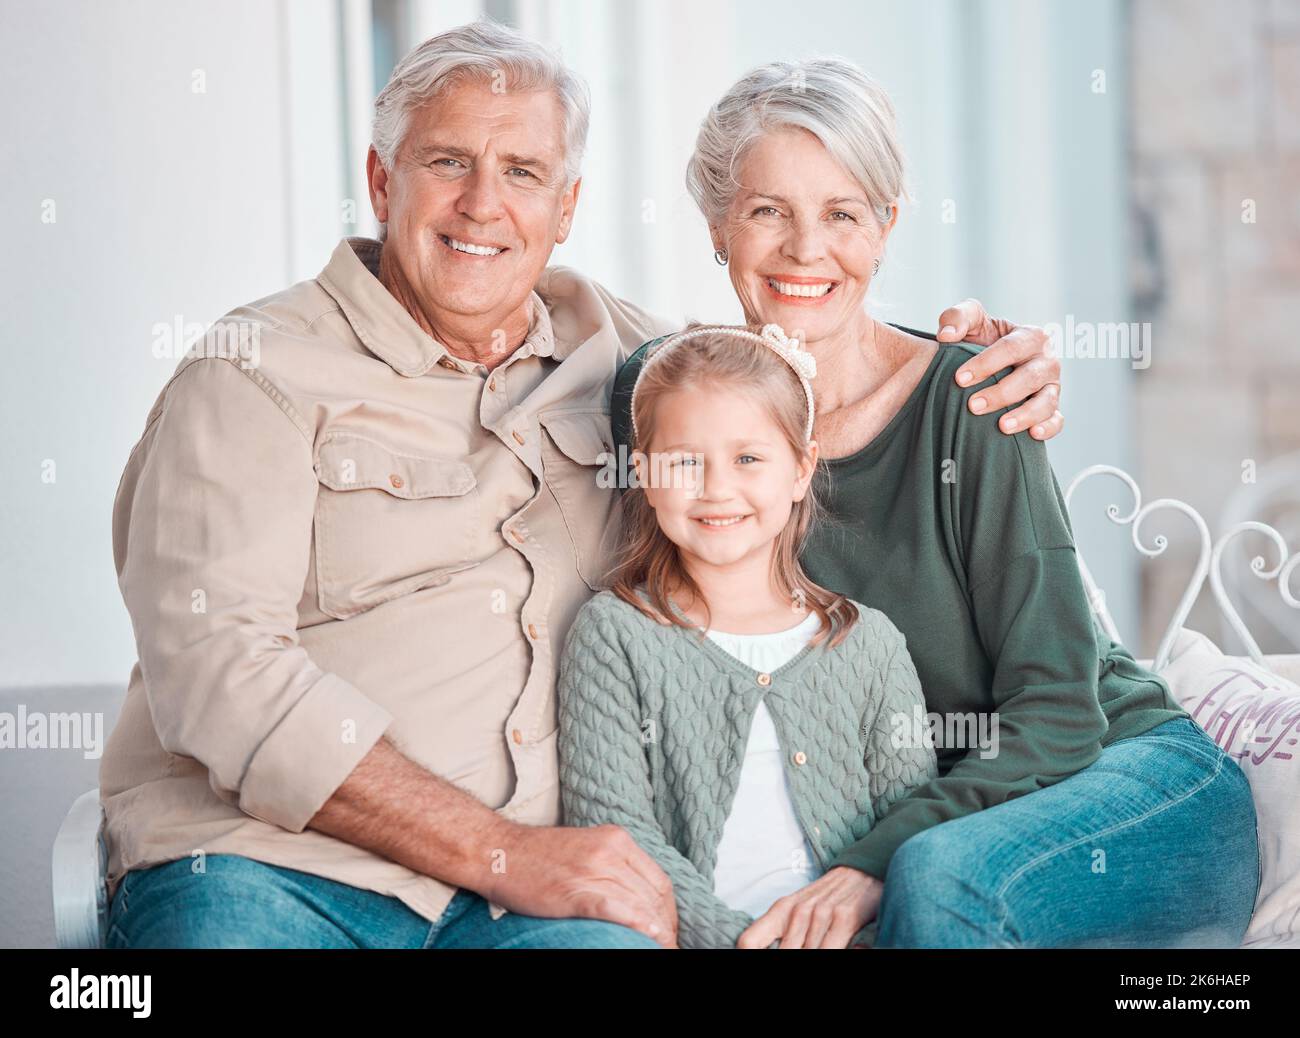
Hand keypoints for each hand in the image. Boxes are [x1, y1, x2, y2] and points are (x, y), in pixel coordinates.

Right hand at [482, 821, 679, 947]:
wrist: (500, 852)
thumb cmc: (540, 855)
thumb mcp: (587, 848)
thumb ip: (614, 866)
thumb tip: (638, 897)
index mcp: (616, 840)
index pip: (658, 880)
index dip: (668, 910)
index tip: (668, 929)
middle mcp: (610, 851)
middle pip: (652, 895)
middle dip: (665, 925)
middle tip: (668, 946)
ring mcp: (592, 869)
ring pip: (637, 904)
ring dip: (655, 931)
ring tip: (661, 949)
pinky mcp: (574, 891)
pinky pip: (613, 907)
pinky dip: (635, 922)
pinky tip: (649, 934)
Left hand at [736, 866, 882, 948]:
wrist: (861, 872)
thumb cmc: (826, 897)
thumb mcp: (797, 910)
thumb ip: (781, 932)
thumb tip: (767, 948)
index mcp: (780, 911)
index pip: (749, 941)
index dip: (747, 956)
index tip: (754, 962)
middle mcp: (796, 912)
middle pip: (782, 954)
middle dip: (792, 959)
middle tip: (802, 948)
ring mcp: (819, 914)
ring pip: (808, 954)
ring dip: (813, 955)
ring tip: (820, 947)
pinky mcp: (843, 918)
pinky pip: (830, 951)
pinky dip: (832, 954)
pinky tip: (842, 948)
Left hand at [936, 299, 1062, 440]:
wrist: (991, 366)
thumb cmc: (981, 340)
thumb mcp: (970, 323)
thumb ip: (957, 317)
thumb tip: (947, 335)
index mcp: (1031, 336)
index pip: (1011, 348)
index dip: (986, 363)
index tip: (960, 378)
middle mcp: (1046, 361)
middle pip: (1030, 377)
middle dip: (1001, 393)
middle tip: (973, 405)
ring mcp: (1052, 386)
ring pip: (1046, 402)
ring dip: (1025, 415)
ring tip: (1001, 427)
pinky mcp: (1052, 409)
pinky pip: (1057, 420)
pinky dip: (1049, 428)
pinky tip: (1032, 435)